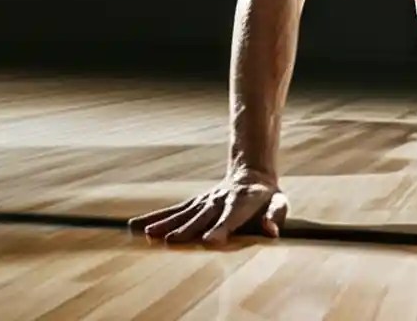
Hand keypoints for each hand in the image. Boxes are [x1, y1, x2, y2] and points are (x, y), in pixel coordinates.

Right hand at [127, 170, 287, 245]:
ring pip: (183, 213)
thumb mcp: (280, 204)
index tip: (210, 241)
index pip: (231, 217)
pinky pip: (173, 211)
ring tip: (146, 234)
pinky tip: (136, 226)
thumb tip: (271, 230)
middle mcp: (219, 201)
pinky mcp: (194, 203)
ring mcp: (204, 201)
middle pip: (202, 217)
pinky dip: (155, 218)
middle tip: (172, 241)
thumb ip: (275, 216)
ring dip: (165, 224)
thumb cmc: (268, 198)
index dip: (221, 229)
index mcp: (242, 202)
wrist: (252, 175)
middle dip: (187, 229)